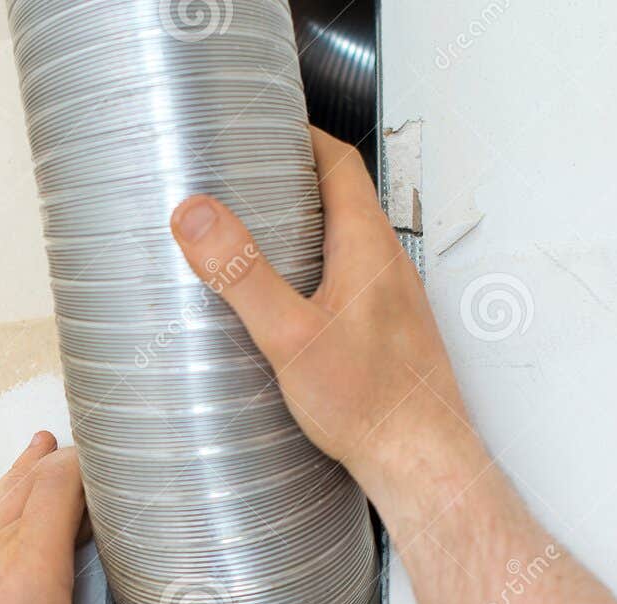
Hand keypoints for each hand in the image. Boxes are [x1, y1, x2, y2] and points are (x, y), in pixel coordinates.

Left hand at [0, 433, 231, 603]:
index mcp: (30, 569)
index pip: (62, 482)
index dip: (97, 459)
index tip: (132, 453)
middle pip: (37, 477)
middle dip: (78, 461)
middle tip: (116, 456)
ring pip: (5, 492)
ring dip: (36, 470)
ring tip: (60, 447)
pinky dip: (7, 495)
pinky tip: (10, 496)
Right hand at [168, 127, 479, 498]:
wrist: (420, 461)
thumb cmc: (369, 404)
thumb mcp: (289, 336)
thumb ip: (242, 274)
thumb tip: (196, 216)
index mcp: (367, 247)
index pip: (338, 164)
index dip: (302, 138)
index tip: (267, 130)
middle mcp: (388, 266)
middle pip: (342, 202)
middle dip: (294, 187)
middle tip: (246, 187)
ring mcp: (393, 303)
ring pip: (347, 249)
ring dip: (306, 238)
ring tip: (257, 248)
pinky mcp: (388, 338)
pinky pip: (351, 289)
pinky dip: (318, 281)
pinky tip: (290, 315)